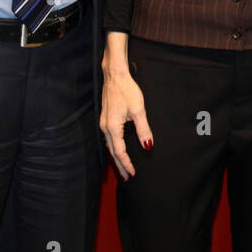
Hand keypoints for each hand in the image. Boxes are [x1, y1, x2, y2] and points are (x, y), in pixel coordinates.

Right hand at [100, 32, 152, 180]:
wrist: (115, 75)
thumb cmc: (126, 90)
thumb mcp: (138, 110)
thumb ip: (143, 129)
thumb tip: (147, 145)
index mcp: (112, 128)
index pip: (120, 152)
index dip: (126, 163)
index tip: (132, 173)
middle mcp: (105, 127)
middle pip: (112, 151)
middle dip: (119, 165)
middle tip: (126, 177)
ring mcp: (104, 122)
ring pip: (110, 145)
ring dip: (116, 156)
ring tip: (122, 166)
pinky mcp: (106, 117)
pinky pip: (109, 137)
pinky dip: (114, 146)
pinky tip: (119, 147)